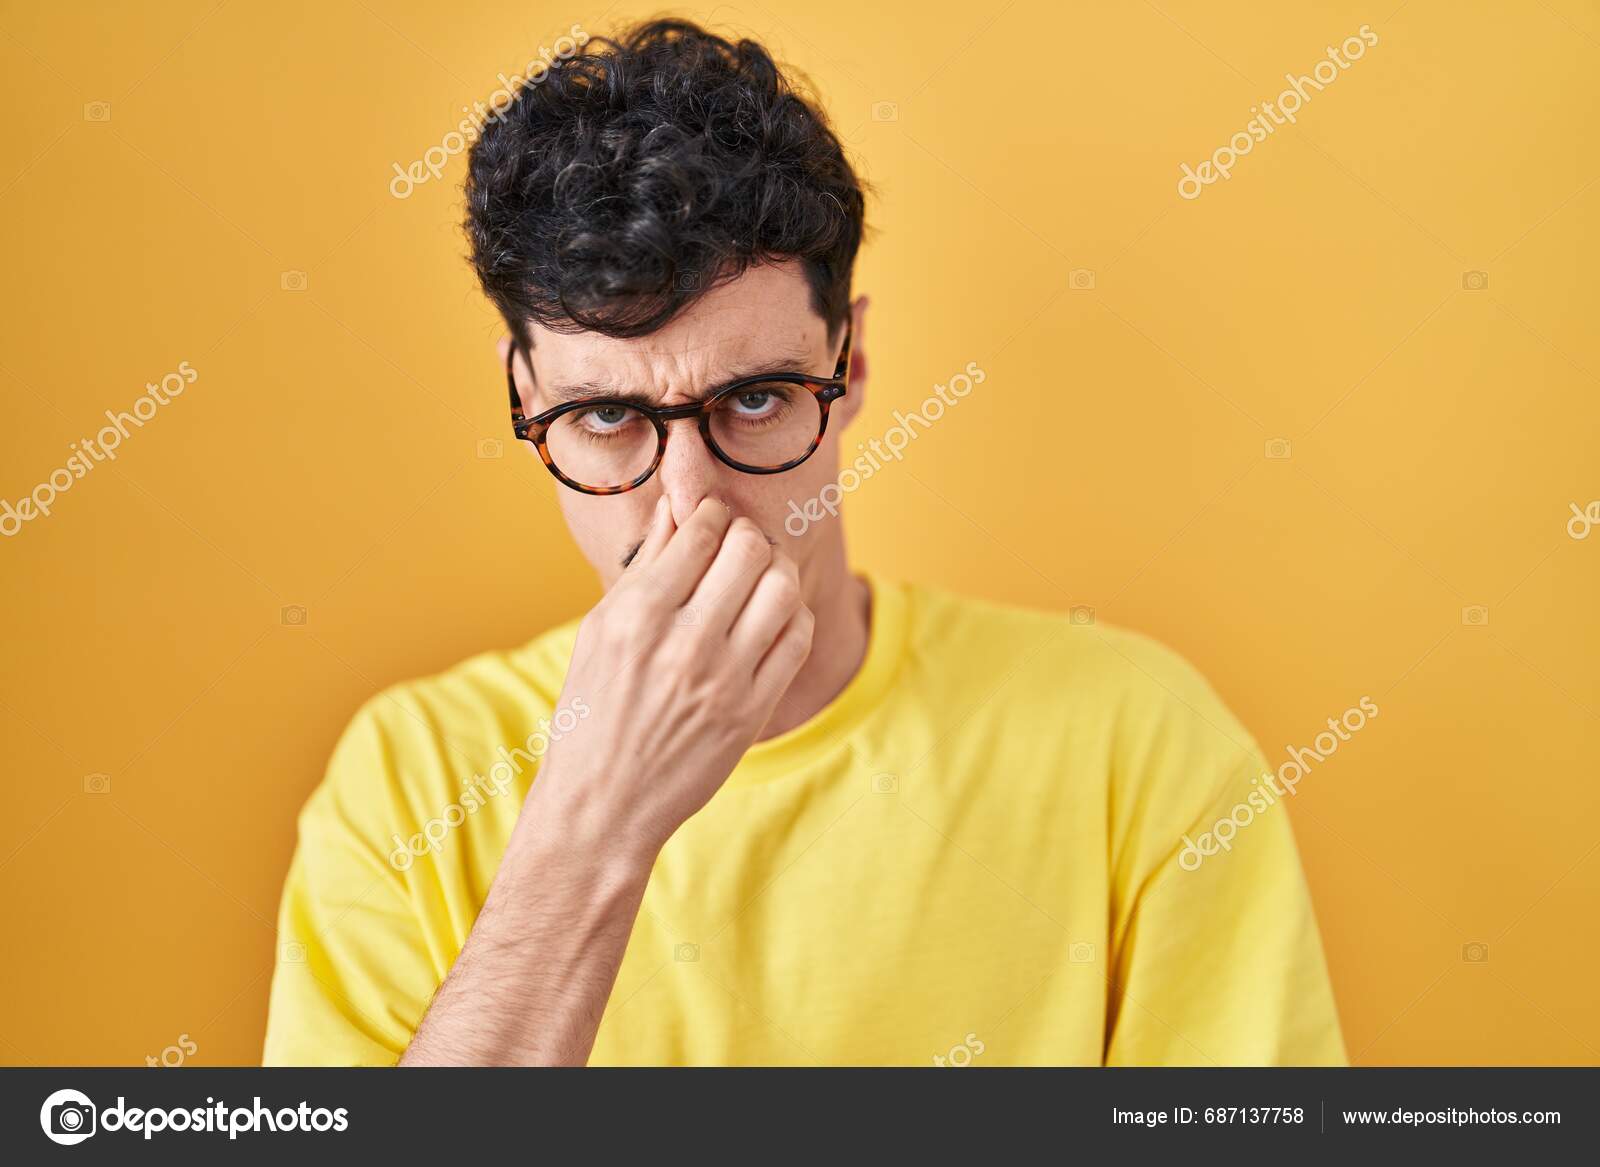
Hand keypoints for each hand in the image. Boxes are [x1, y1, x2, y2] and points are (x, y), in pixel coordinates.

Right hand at [526, 497, 813, 856]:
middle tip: (738, 546)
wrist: (604, 804)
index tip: (712, 519)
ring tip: (760, 576)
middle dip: (747, 536)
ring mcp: (725, 679)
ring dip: (777, 569)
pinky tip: (771, 616)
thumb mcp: (599, 631)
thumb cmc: (592, 712)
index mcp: (637, 614)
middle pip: (749, 550)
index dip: (712, 513)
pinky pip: (796, 638)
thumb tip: (674, 507)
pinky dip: (792, 614)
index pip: (700, 530)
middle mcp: (685, 642)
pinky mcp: (753, 711)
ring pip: (783, 587)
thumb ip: (644, 566)